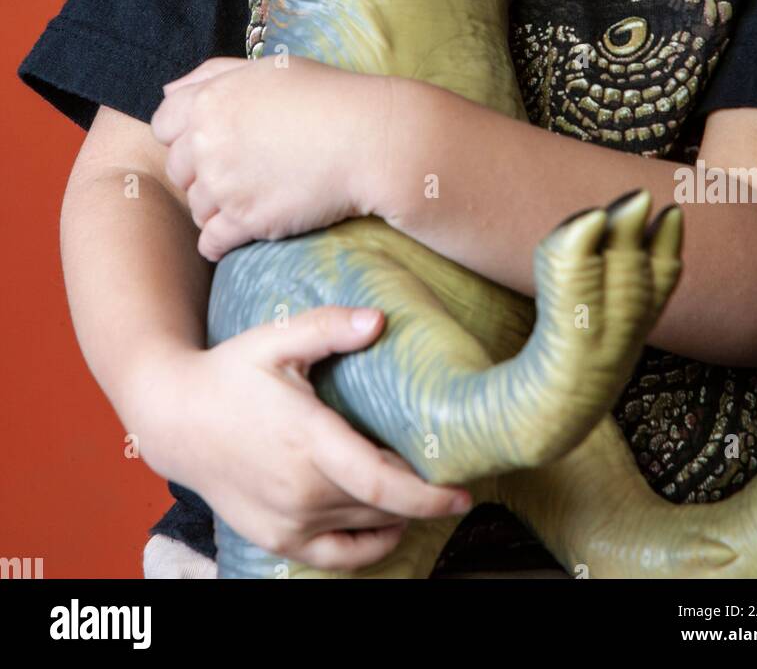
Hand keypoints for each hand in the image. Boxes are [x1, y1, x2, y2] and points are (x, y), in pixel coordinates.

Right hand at [130, 308, 472, 570]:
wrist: (175, 418)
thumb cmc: (228, 373)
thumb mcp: (276, 339)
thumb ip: (328, 327)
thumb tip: (378, 319)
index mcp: (308, 441)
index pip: (382, 482)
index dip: (429, 493)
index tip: (463, 490)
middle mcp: (301, 489)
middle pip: (382, 505)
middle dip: (423, 495)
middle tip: (451, 474)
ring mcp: (288, 520)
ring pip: (364, 526)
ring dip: (400, 514)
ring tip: (426, 492)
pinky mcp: (276, 537)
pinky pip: (336, 556)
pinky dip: (370, 547)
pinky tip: (390, 525)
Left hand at [150, 54, 393, 260]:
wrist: (370, 140)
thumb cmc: (326, 96)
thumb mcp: (266, 68)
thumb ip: (210, 75)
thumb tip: (167, 93)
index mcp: (209, 101)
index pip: (163, 124)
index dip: (186, 133)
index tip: (214, 140)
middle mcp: (207, 142)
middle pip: (178, 169)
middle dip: (201, 172)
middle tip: (240, 170)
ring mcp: (224, 185)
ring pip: (196, 208)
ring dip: (216, 207)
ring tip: (250, 198)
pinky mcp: (245, 221)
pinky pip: (212, 242)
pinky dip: (221, 241)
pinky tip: (242, 231)